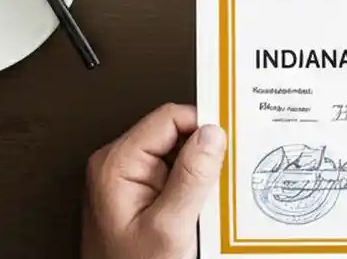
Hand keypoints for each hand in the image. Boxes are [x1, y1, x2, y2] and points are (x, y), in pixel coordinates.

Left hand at [83, 104, 226, 258]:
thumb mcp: (169, 228)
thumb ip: (192, 178)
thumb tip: (212, 133)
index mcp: (117, 164)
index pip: (170, 118)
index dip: (203, 127)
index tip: (229, 141)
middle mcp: (119, 166)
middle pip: (176, 134)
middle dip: (205, 153)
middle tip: (226, 176)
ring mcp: (130, 181)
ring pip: (180, 156)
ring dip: (203, 173)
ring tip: (214, 199)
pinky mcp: (143, 196)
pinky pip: (177, 177)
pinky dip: (196, 189)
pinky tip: (205, 208)